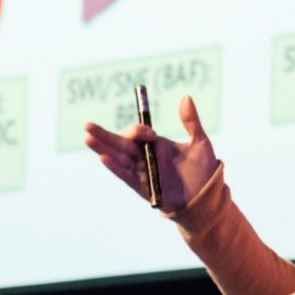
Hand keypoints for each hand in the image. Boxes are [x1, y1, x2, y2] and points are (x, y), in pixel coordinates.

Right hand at [84, 95, 217, 211]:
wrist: (208, 198)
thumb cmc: (204, 172)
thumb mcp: (200, 142)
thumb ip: (191, 121)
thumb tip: (185, 97)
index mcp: (155, 145)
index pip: (136, 134)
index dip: (138, 130)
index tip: (151, 134)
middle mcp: (145, 157)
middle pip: (119, 144)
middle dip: (103, 134)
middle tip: (87, 125)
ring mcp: (142, 172)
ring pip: (118, 158)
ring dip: (103, 148)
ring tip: (87, 137)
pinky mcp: (143, 187)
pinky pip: (126, 175)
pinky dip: (115, 167)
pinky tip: (103, 158)